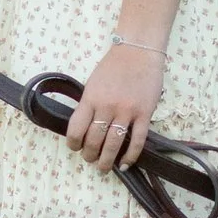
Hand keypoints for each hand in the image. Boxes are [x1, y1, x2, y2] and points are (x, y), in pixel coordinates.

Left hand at [65, 39, 163, 171]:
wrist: (139, 50)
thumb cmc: (114, 65)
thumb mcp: (93, 83)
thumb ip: (89, 104)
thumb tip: (85, 127)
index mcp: (91, 98)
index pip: (76, 129)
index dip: (73, 144)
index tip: (75, 148)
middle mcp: (107, 107)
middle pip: (94, 140)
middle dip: (90, 155)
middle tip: (91, 159)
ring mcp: (126, 111)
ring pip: (114, 144)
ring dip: (107, 160)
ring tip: (104, 167)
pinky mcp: (144, 113)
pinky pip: (137, 140)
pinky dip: (130, 156)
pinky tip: (125, 163)